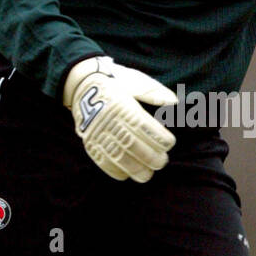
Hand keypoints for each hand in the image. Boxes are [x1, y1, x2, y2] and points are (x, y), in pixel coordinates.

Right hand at [63, 56, 176, 181]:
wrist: (82, 83)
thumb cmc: (115, 81)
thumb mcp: (135, 80)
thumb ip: (154, 91)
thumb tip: (173, 101)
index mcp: (123, 105)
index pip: (144, 127)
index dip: (159, 139)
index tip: (169, 144)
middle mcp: (109, 121)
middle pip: (133, 145)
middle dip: (150, 158)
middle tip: (162, 162)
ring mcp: (97, 133)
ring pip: (118, 157)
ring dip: (135, 170)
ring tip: (147, 174)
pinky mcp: (89, 142)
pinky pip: (102, 161)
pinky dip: (116, 171)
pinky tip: (127, 174)